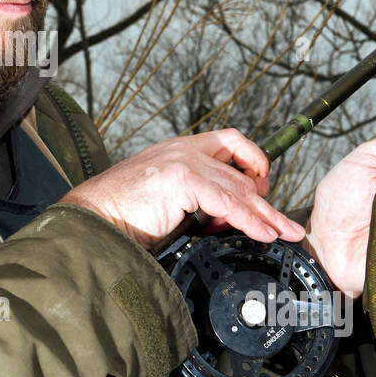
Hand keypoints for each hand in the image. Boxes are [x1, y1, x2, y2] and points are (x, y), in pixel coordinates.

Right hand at [59, 129, 304, 250]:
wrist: (91, 220)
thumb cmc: (120, 217)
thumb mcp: (166, 204)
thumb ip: (195, 204)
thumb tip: (224, 222)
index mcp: (177, 150)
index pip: (229, 143)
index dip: (253, 164)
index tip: (260, 194)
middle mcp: (182, 149)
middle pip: (240, 170)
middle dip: (266, 201)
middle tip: (284, 224)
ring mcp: (181, 161)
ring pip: (238, 186)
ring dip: (266, 214)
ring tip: (283, 232)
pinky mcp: (180, 178)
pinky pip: (227, 201)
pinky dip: (249, 219)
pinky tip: (262, 233)